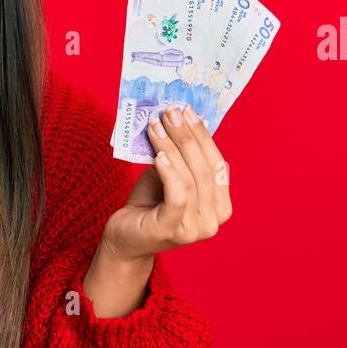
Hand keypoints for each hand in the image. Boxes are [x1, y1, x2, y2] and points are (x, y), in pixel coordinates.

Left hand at [101, 104, 231, 263]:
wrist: (125, 236)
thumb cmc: (149, 204)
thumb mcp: (169, 175)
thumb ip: (181, 157)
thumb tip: (183, 120)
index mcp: (221, 207)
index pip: (218, 164)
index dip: (204, 136)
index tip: (188, 111)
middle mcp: (213, 221)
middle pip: (204, 170)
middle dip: (187, 136)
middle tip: (171, 112)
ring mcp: (194, 230)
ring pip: (189, 179)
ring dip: (171, 147)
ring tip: (156, 125)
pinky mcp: (171, 231)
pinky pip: (177, 195)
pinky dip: (169, 171)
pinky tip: (157, 154)